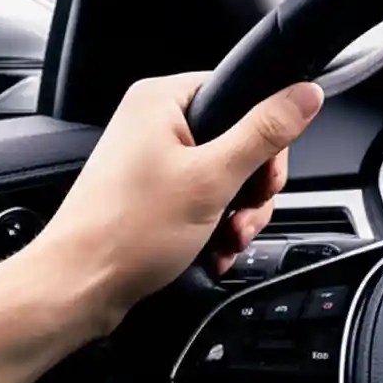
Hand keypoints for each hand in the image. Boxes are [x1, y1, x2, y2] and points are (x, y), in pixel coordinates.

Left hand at [33, 73, 323, 333]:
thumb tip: (304, 95)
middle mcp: (156, 123)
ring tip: (227, 238)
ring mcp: (155, 159)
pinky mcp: (156, 191)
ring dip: (239, 213)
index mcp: (163, 101)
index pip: (241, 93)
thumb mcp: (213, 179)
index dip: (266, 136)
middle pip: (241, 139)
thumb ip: (264, 133)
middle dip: (253, 187)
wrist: (78, 289)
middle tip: (245, 212)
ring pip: (229, 174)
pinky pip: (208, 197)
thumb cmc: (126, 234)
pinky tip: (214, 248)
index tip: (266, 174)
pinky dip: (218, 224)